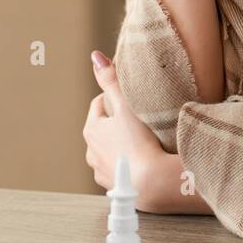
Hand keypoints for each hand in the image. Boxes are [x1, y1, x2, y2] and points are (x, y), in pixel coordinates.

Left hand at [83, 50, 172, 210]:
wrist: (151, 183)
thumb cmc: (139, 143)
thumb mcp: (126, 106)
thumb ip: (111, 81)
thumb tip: (95, 57)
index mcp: (92, 129)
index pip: (98, 105)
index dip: (112, 98)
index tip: (126, 96)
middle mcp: (91, 151)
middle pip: (102, 129)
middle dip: (115, 122)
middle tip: (135, 117)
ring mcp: (100, 170)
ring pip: (107, 151)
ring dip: (118, 145)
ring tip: (137, 142)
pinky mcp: (113, 186)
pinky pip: (116, 170)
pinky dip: (124, 165)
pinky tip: (138, 162)